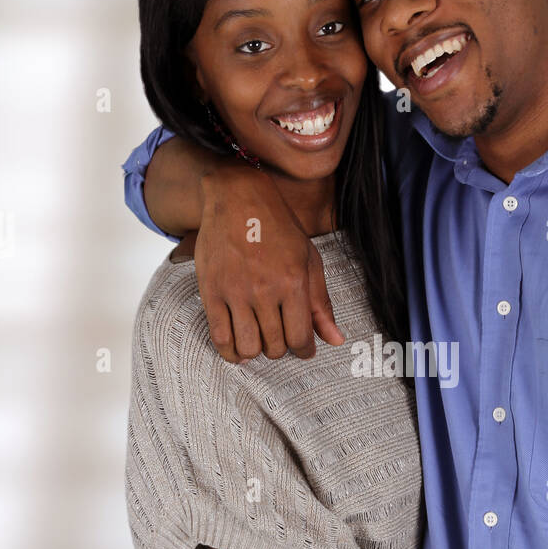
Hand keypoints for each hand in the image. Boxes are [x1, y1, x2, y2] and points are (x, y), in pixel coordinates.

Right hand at [195, 166, 344, 362]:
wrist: (238, 197)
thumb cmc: (278, 227)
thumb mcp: (309, 260)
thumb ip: (322, 304)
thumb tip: (336, 340)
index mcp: (293, 282)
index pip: (300, 338)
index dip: (304, 351)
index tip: (303, 350)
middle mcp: (264, 290)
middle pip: (274, 346)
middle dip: (280, 349)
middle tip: (280, 338)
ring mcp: (235, 291)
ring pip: (247, 347)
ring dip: (256, 351)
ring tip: (259, 341)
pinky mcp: (212, 291)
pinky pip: (219, 336)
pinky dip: (229, 351)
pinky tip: (237, 348)